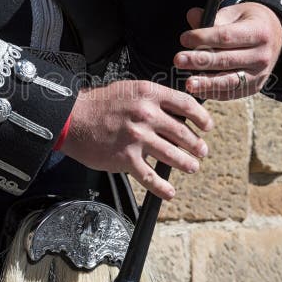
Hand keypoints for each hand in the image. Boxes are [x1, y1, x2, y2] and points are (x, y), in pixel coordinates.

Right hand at [59, 80, 213, 199]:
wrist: (73, 119)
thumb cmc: (101, 104)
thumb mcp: (131, 90)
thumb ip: (154, 100)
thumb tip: (178, 113)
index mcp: (149, 94)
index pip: (186, 104)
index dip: (202, 117)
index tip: (207, 126)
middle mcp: (146, 115)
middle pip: (183, 133)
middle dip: (197, 145)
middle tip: (202, 151)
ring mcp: (137, 138)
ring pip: (172, 156)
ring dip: (186, 164)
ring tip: (191, 167)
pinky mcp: (126, 159)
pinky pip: (150, 177)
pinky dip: (163, 187)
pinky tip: (170, 191)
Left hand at [174, 2, 281, 99]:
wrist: (275, 36)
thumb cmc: (248, 22)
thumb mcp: (235, 13)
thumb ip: (214, 17)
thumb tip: (192, 16)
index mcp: (259, 32)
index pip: (227, 37)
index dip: (204, 38)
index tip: (184, 38)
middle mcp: (262, 55)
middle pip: (227, 60)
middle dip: (200, 61)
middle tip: (178, 60)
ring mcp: (260, 74)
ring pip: (230, 81)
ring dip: (207, 83)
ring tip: (188, 83)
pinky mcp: (255, 87)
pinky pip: (231, 93)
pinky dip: (213, 92)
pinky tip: (197, 89)